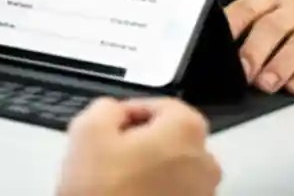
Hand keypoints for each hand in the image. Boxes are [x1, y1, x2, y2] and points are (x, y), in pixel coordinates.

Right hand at [56, 97, 220, 195]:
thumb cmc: (105, 192)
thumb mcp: (88, 131)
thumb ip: (106, 107)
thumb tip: (115, 111)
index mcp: (185, 130)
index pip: (159, 106)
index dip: (129, 113)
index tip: (110, 127)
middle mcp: (205, 161)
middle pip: (169, 138)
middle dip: (140, 142)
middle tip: (109, 154)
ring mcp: (203, 194)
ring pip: (171, 168)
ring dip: (147, 170)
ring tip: (115, 182)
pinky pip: (173, 194)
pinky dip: (153, 192)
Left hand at [225, 0, 293, 95]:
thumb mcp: (275, 12)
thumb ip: (248, 28)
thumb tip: (217, 54)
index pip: (248, 8)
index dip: (232, 27)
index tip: (218, 46)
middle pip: (273, 26)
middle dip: (255, 50)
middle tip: (242, 72)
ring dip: (281, 65)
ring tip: (266, 85)